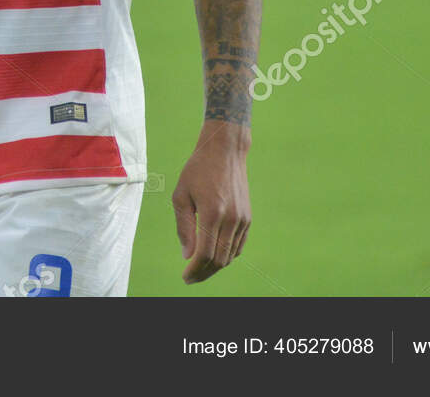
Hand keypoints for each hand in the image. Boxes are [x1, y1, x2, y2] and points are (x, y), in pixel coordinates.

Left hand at [172, 120, 250, 283]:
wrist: (225, 151)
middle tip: (190, 278)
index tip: (185, 277)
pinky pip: (238, 245)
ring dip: (215, 267)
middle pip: (219, 259)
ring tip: (199, 269)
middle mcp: (231, 218)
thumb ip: (183, 227)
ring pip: (230, 255)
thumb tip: (187, 256)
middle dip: (204, 273)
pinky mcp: (247, 218)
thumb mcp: (181, 195)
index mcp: (212, 212)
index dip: (194, 270)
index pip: (205, 254)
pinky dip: (227, 256)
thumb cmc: (197, 170)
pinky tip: (214, 257)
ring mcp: (242, 219)